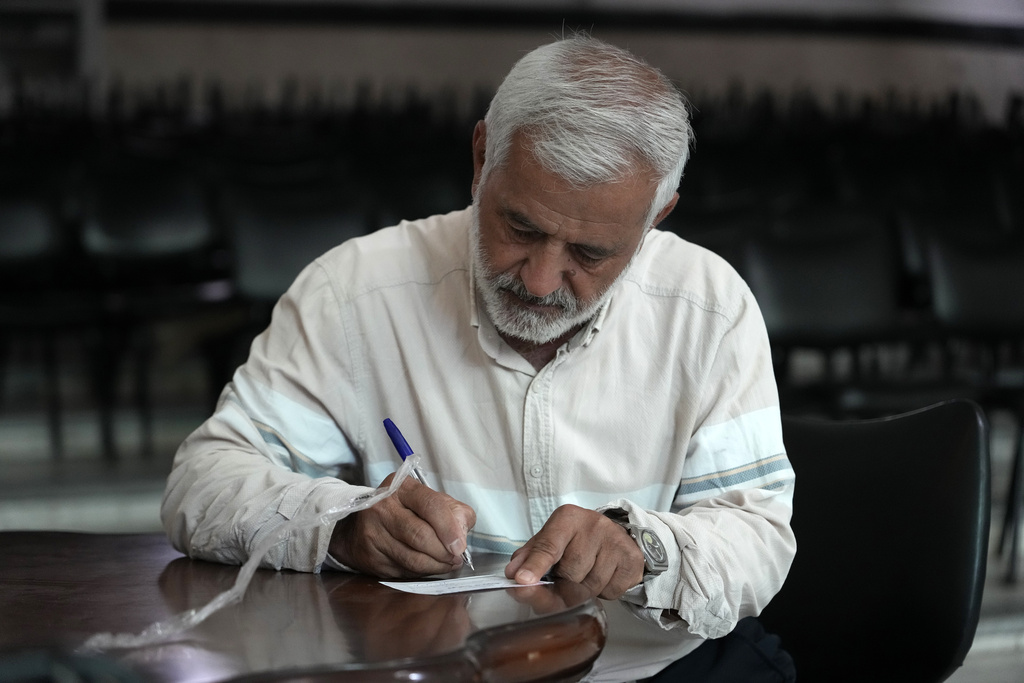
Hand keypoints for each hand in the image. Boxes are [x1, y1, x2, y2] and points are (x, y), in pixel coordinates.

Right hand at [329, 472, 475, 577]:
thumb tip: (463, 531)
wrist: (358, 527)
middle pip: (421, 535)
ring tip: (448, 564)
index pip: (431, 506)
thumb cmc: (402, 511)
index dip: (449, 528)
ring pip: (413, 558)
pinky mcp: (371, 557)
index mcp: (402, 487)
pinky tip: (428, 566)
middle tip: (456, 557)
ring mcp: (374, 533)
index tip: (460, 545)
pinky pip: (404, 570)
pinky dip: (422, 572)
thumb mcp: (427, 500)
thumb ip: (452, 510)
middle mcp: (383, 507)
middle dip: (444, 551)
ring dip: (437, 566)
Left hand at [504, 504, 644, 599]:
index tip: (522, 581)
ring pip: (589, 586)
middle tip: (563, 580)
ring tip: (585, 574)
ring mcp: (615, 541)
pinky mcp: (632, 559)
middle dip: (562, 586)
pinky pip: (610, 592)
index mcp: (567, 519)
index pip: (548, 545)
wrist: (618, 535)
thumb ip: (530, 556)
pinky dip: (603, 592)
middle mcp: (593, 525)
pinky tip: (603, 576)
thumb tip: (512, 574)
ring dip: (583, 590)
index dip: (535, 566)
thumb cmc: (578, 540)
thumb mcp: (551, 540)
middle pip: (569, 574)